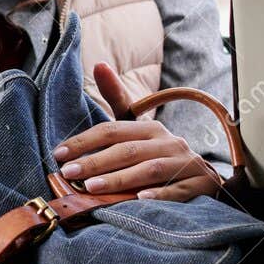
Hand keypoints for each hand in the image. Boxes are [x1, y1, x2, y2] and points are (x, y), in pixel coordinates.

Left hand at [50, 62, 221, 201]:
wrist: (204, 178)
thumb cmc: (159, 154)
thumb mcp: (138, 129)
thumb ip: (117, 101)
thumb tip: (98, 64)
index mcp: (150, 128)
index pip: (112, 130)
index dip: (84, 141)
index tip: (59, 153)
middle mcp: (169, 142)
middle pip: (128, 150)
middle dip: (95, 161)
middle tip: (69, 172)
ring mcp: (186, 164)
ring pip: (150, 170)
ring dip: (120, 178)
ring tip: (91, 187)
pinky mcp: (200, 184)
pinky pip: (178, 191)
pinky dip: (159, 195)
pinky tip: (139, 199)